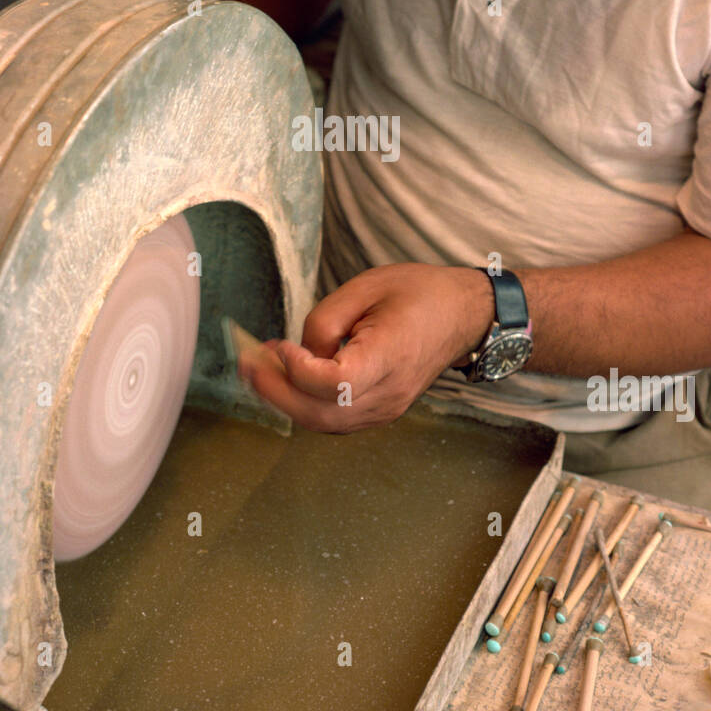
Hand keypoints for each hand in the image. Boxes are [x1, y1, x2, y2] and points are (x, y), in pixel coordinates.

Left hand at [238, 263, 494, 431]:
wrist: (463, 314)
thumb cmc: (420, 293)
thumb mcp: (366, 287)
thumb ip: (324, 321)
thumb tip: (300, 354)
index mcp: (389, 357)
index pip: (335, 384)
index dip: (298, 370)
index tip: (279, 347)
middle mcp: (389, 393)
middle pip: (320, 413)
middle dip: (275, 392)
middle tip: (248, 365)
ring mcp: (387, 408)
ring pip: (324, 423)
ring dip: (286, 401)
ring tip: (262, 370)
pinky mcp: (382, 411)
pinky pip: (336, 420)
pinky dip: (306, 405)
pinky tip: (290, 379)